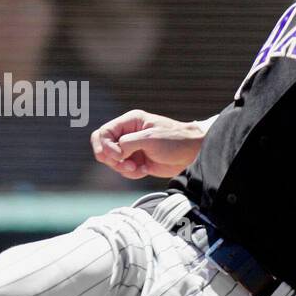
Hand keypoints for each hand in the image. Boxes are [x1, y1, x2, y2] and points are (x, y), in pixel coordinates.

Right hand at [91, 109, 205, 179]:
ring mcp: (131, 149)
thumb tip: (114, 154)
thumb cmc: (174, 140)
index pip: (103, 133)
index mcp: (129, 122)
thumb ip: (127, 144)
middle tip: (126, 164)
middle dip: (112, 159)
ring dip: (123, 168)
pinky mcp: (136, 161)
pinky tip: (145, 170)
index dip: (105, 146)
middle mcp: (127, 134)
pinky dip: (131, 173)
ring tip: (138, 168)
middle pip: (104, 148)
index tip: (118, 156)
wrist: (192, 154)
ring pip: (113, 162)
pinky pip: (123, 170)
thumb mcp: (149, 138)